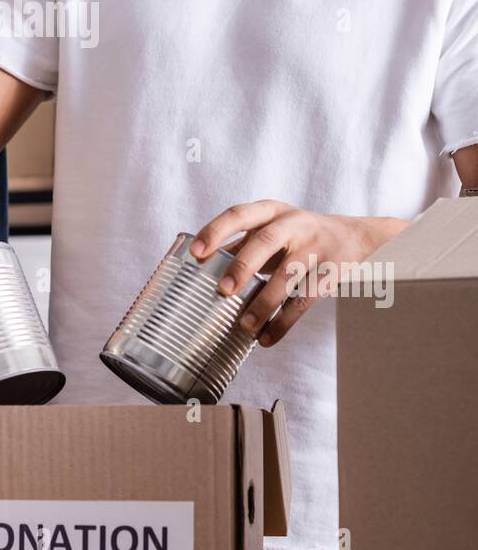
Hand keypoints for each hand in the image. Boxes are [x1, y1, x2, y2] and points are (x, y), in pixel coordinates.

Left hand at [190, 200, 407, 346]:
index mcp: (270, 211)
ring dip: (263, 303)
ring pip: (287, 276)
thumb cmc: (297, 235)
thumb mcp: (270, 229)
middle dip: (242, 266)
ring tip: (244, 326)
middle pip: (265, 242)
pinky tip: (266, 338)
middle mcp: (293, 224)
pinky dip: (284, 322)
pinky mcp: (331, 272)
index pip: (239, 215)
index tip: (196, 253)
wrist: (353, 236)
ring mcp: (315, 247)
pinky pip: (304, 300)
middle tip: (223, 290)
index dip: (215, 232)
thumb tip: (197, 268)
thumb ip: (239, 245)